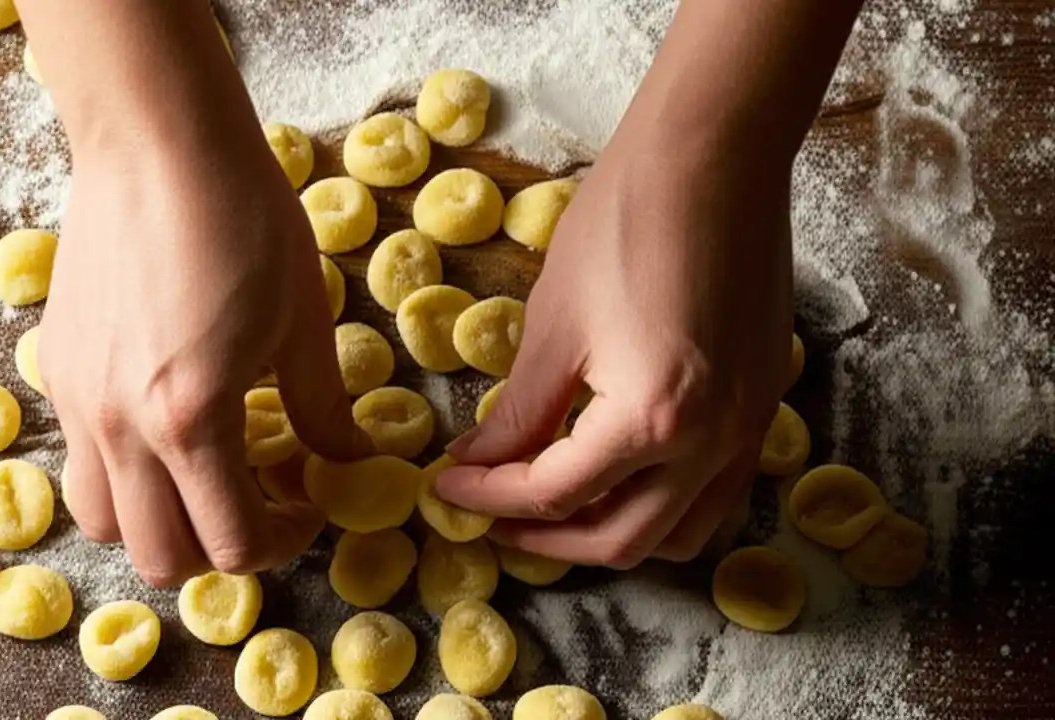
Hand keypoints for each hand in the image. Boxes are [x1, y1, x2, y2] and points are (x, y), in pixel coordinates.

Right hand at [39, 130, 369, 586]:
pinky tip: (165, 423)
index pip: (230, 543)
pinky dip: (123, 473)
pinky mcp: (55, 368)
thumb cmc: (244, 221)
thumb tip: (347, 459)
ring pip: (102, 520)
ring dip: (159, 523)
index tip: (307, 503)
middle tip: (261, 503)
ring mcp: (76, 400)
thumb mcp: (304, 322)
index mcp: (190, 421)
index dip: (282, 540)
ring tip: (205, 475)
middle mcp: (119, 427)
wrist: (158, 144)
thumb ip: (323, 409)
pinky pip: (79, 459)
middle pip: (158, 557)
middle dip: (218, 550)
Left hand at [435, 126, 793, 567]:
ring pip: (681, 532)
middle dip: (544, 538)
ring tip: (555, 508)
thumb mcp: (554, 326)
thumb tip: (480, 462)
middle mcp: (714, 442)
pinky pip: (715, 490)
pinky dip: (662, 503)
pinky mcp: (765, 402)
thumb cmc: (623, 223)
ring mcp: (750, 426)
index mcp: (653, 421)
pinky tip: (621, 474)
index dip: (490, 498)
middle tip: (492, 516)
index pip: (555, 494)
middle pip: (621, 540)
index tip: (448, 485)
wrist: (713, 157)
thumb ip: (519, 413)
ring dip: (612, 534)